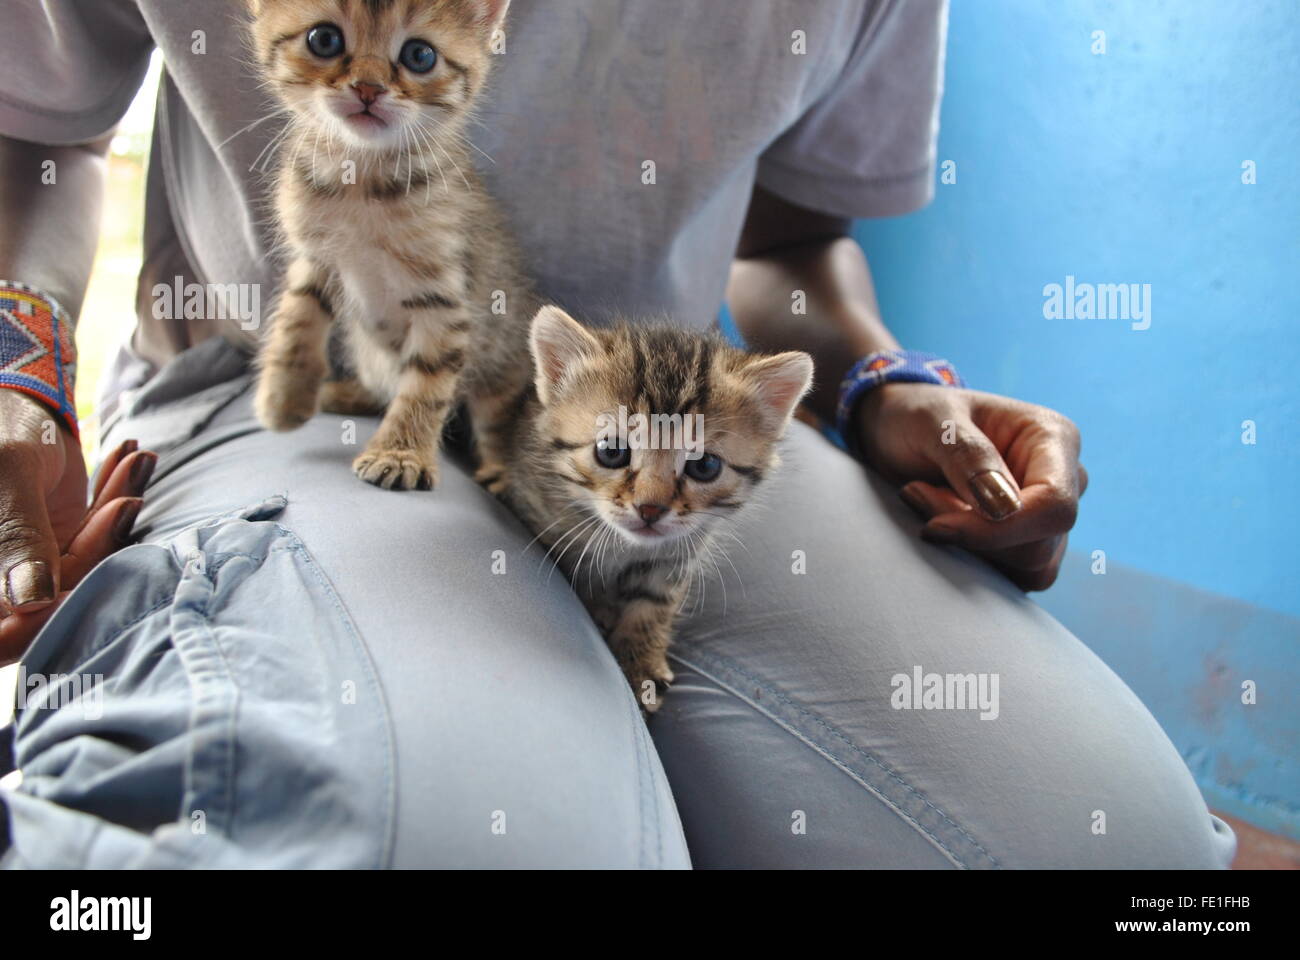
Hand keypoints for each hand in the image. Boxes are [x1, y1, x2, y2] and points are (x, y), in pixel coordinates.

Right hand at [0, 390, 154, 663]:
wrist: (10, 395)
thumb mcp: (5, 474)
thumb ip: (17, 536)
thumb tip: (31, 602)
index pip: (4, 631)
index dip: (47, 618)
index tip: (92, 577)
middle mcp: (5, 581)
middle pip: (59, 591)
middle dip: (100, 541)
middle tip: (126, 500)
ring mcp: (37, 561)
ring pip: (91, 558)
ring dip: (118, 506)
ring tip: (138, 460)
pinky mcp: (66, 540)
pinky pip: (99, 530)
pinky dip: (118, 493)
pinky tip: (132, 457)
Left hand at [855, 383, 1086, 590]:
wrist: (896, 427)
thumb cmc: (916, 413)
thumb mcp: (931, 421)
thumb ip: (967, 456)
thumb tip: (1005, 508)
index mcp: (1053, 438)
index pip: (1055, 506)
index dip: (1002, 529)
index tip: (939, 524)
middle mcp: (1063, 478)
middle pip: (1040, 545)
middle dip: (971, 533)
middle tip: (916, 494)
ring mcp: (1045, 514)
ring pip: (1027, 567)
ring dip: (967, 548)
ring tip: (925, 501)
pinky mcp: (1024, 541)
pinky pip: (1010, 576)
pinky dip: (970, 560)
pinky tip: (941, 524)